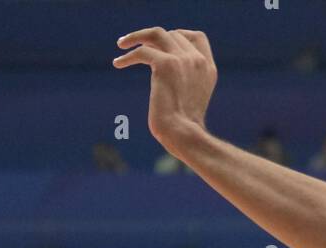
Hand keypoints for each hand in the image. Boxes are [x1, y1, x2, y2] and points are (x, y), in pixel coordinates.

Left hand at [114, 28, 216, 156]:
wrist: (184, 136)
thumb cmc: (185, 129)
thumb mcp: (191, 100)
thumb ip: (186, 81)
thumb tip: (166, 77)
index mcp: (208, 69)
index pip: (197, 37)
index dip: (179, 35)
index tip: (164, 44)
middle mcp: (197, 61)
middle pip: (172, 34)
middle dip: (153, 40)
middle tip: (138, 50)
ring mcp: (182, 60)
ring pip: (156, 33)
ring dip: (137, 36)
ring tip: (121, 44)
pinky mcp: (165, 64)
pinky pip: (141, 51)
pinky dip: (127, 57)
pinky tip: (118, 64)